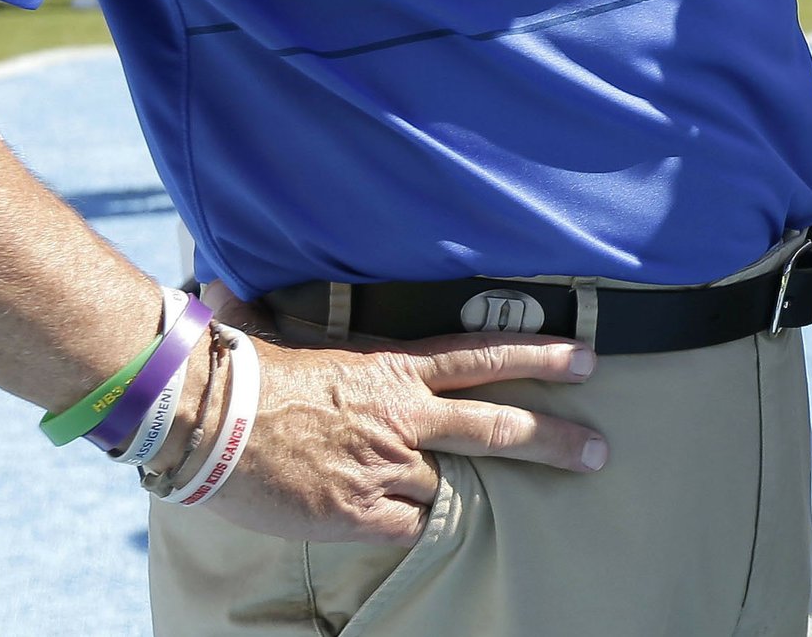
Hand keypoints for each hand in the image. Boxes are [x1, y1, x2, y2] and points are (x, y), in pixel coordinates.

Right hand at [205, 327, 606, 545]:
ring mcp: (388, 466)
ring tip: (440, 494)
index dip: (539, 353)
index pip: (483, 354)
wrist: (211, 422)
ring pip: (445, 487)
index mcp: (393, 368)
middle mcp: (404, 416)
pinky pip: (407, 525)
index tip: (586, 358)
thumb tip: (213, 285)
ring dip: (442, 491)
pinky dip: (405, 523)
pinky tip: (388, 517)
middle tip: (600, 450)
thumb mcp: (270, 333)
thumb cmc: (237, 374)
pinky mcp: (362, 512)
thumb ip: (266, 312)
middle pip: (499, 426)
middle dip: (556, 439)